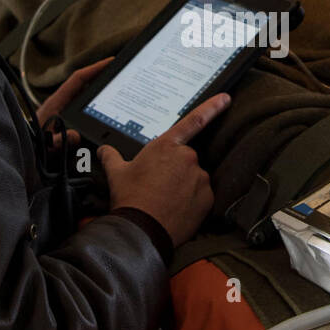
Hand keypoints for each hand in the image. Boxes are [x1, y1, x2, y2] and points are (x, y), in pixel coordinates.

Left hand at [36, 58, 112, 147]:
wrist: (23, 150)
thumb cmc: (31, 145)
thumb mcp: (44, 144)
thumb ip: (56, 141)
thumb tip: (76, 137)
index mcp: (56, 103)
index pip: (78, 79)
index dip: (94, 69)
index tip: (110, 62)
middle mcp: (62, 104)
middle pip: (85, 85)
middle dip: (102, 78)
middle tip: (119, 74)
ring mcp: (65, 113)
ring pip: (86, 99)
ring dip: (100, 95)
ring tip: (118, 92)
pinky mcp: (68, 122)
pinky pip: (86, 112)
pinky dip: (97, 110)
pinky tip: (109, 116)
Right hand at [98, 93, 231, 247]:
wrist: (142, 230)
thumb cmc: (130, 198)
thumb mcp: (116, 174)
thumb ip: (111, 156)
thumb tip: (103, 149)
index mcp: (166, 146)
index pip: (194, 120)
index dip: (212, 107)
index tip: (226, 98)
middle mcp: (187, 158)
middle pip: (185, 159)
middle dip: (175, 169)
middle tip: (158, 185)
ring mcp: (199, 178)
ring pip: (194, 178)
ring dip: (183, 185)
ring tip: (165, 200)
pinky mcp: (207, 198)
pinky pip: (201, 195)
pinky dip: (191, 201)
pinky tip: (176, 209)